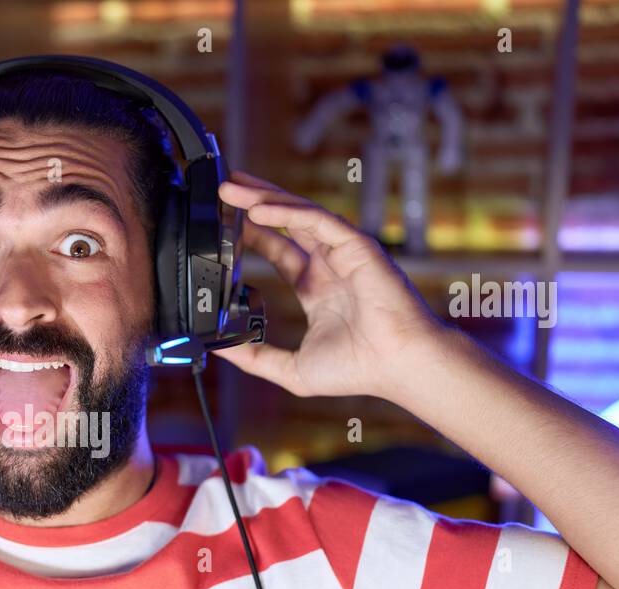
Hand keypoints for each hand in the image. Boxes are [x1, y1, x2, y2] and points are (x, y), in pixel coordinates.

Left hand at [215, 170, 446, 399]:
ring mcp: (343, 252)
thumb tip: (219, 350)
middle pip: (286, 223)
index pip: (280, 251)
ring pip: (298, 213)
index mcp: (318, 289)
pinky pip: (316, 220)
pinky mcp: (355, 245)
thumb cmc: (360, 369)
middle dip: (253, 203)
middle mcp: (330, 265)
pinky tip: (258, 209)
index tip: (224, 224)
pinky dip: (286, 212)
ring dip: (263, 198)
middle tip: (222, 189)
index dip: (253, 234)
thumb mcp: (291, 368)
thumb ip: (255, 358)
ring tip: (230, 188)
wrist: (399, 365)